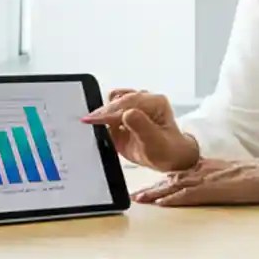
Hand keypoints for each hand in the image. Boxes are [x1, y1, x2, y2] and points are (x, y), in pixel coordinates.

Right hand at [81, 89, 199, 171]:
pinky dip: (103, 118)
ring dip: (102, 112)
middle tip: (88, 122)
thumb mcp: (156, 142)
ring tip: (93, 124)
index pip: (128, 103)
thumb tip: (127, 113)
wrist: (170, 158)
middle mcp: (144, 100)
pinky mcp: (126, 113)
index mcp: (154, 102)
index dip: (109, 111)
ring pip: (112, 102)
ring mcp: (135, 106)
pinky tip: (98, 126)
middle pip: (117, 100)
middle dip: (103, 112)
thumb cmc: (167, 150)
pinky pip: (110, 111)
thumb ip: (142, 127)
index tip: (93, 119)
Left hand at [131, 156, 258, 205]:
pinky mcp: (212, 189)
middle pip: (170, 179)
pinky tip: (161, 203)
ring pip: (174, 186)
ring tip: (139, 199)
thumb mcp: (232, 174)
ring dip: (155, 193)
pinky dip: (172, 198)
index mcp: (207, 167)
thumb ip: (218, 178)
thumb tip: (212, 186)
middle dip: (151, 187)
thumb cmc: (258, 176)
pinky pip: (188, 194)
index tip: (147, 187)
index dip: (161, 181)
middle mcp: (203, 171)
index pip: (178, 174)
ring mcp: (207, 179)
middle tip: (134, 195)